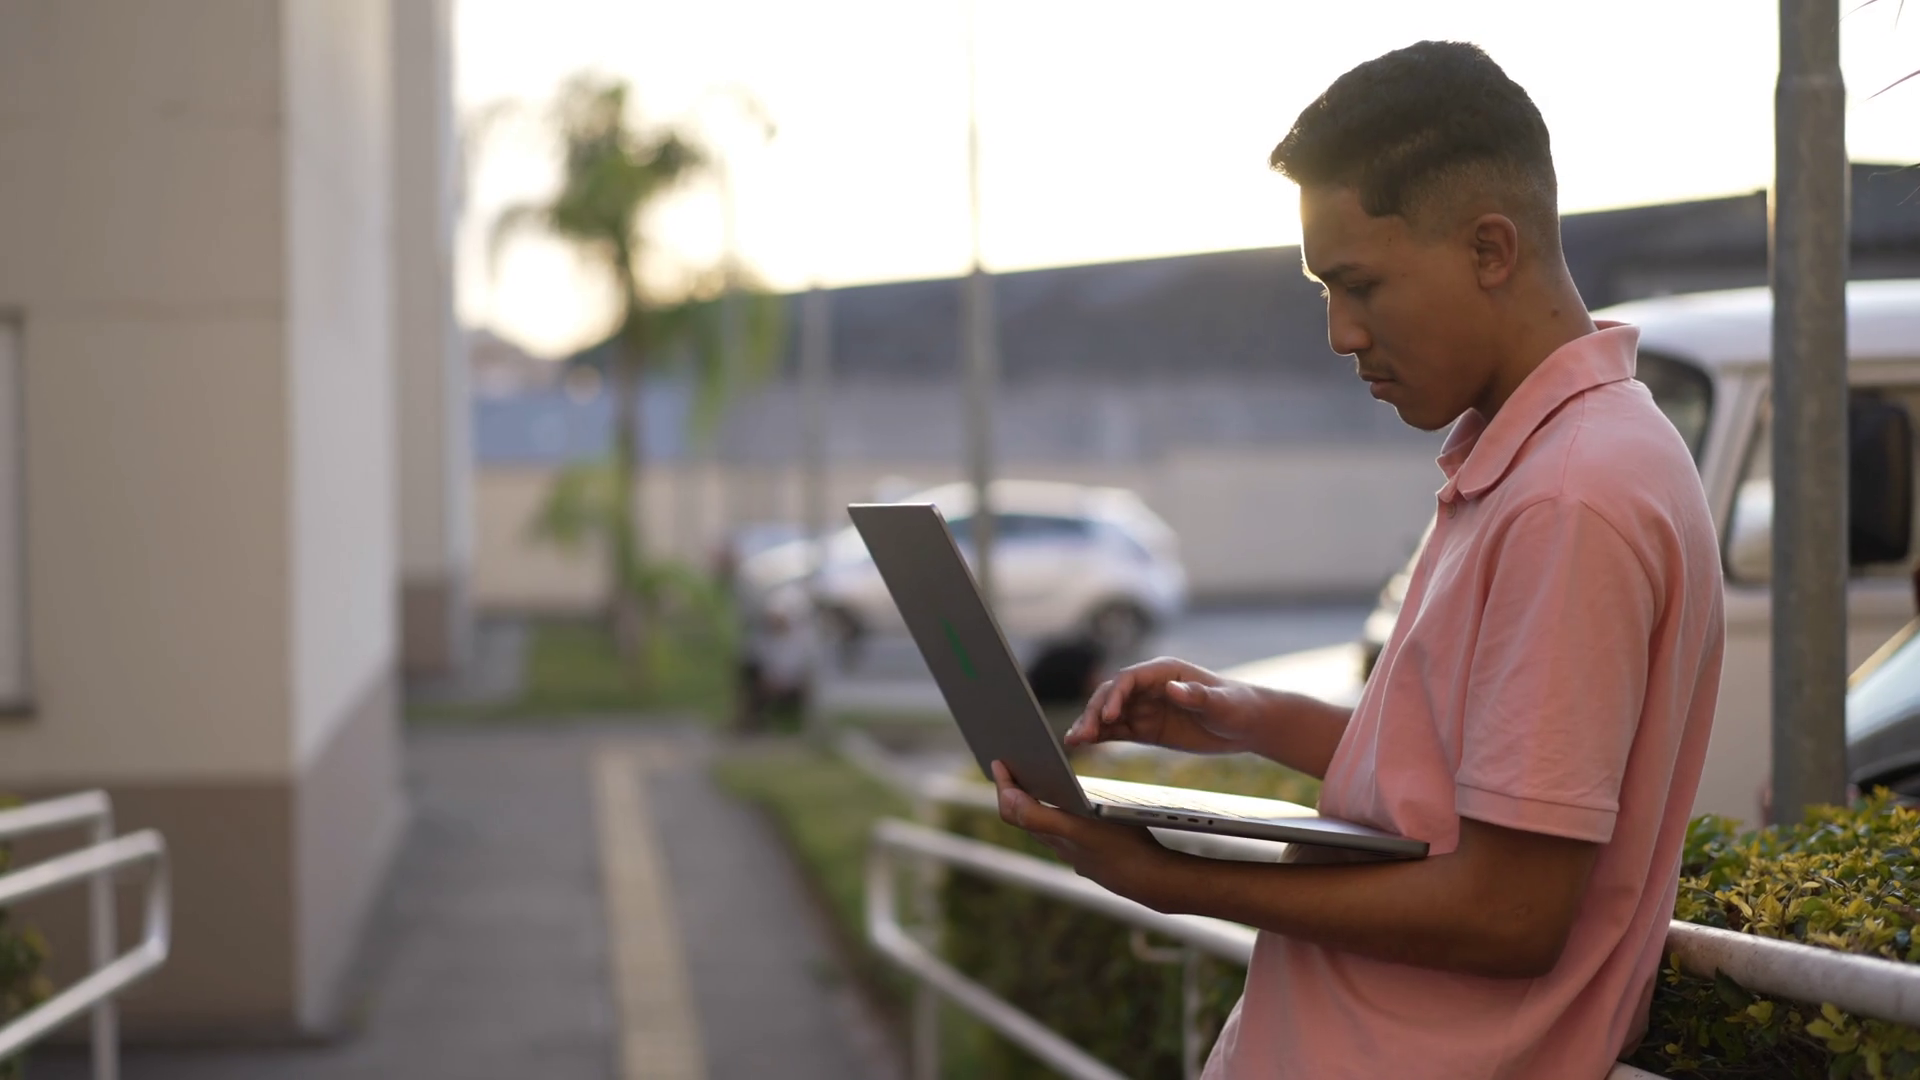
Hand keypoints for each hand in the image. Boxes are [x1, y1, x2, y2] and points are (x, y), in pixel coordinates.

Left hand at [991, 761, 1179, 907]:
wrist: (1153, 880)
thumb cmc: (1120, 847)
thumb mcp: (1079, 825)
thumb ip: (1039, 816)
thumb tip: (1006, 798)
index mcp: (1052, 835)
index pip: (1012, 811)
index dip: (1003, 786)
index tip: (998, 763)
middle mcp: (1061, 846)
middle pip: (1027, 818)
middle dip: (1017, 792)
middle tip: (1013, 767)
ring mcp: (1078, 854)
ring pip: (1050, 828)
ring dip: (1041, 804)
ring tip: (1040, 780)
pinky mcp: (1095, 858)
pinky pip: (1072, 835)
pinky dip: (1065, 818)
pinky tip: (1078, 809)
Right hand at [1064, 656, 1259, 754]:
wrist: (1246, 724)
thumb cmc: (1237, 706)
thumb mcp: (1222, 703)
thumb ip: (1198, 695)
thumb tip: (1171, 689)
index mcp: (1164, 672)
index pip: (1129, 679)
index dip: (1115, 696)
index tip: (1107, 716)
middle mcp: (1148, 687)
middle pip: (1112, 696)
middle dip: (1095, 713)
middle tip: (1082, 735)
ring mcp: (1145, 708)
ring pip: (1109, 714)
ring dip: (1090, 725)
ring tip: (1072, 741)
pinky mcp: (1146, 728)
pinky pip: (1116, 731)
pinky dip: (1099, 736)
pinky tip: (1083, 744)